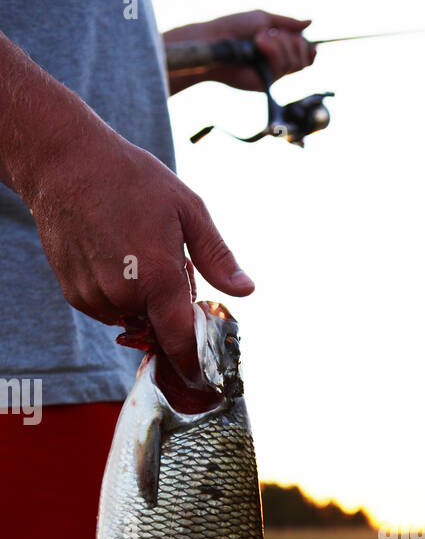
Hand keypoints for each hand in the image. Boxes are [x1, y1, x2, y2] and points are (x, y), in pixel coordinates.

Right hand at [23, 111, 253, 380]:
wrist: (65, 163)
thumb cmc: (132, 180)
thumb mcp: (188, 208)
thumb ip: (217, 257)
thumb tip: (245, 290)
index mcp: (158, 277)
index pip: (180, 341)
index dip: (194, 361)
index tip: (204, 375)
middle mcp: (123, 295)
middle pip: (158, 326)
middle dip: (169, 308)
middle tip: (167, 262)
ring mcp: (94, 296)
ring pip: (131, 318)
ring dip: (141, 300)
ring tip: (136, 252)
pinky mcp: (74, 294)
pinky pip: (106, 309)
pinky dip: (115, 294)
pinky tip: (112, 256)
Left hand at [164, 11, 315, 93]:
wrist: (216, 41)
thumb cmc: (234, 27)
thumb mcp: (264, 19)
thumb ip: (288, 23)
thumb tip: (310, 22)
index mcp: (278, 49)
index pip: (303, 56)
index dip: (309, 50)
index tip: (312, 44)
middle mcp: (276, 64)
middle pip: (302, 59)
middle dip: (292, 42)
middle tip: (273, 34)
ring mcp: (271, 75)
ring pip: (294, 63)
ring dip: (279, 44)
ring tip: (259, 38)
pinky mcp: (265, 83)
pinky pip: (282, 68)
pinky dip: (273, 50)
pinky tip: (259, 43)